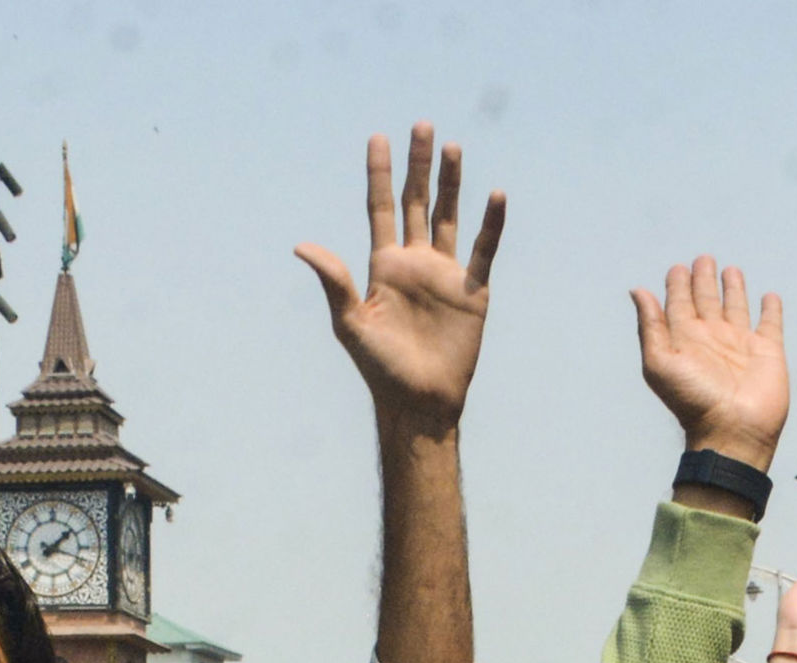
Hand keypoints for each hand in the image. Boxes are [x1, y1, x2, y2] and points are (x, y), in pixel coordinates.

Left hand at [296, 123, 503, 438]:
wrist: (419, 402)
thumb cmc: (380, 369)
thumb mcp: (351, 323)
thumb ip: (333, 281)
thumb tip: (301, 246)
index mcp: (383, 266)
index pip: (381, 208)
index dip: (380, 173)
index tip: (378, 138)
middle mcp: (414, 264)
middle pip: (416, 202)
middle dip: (419, 165)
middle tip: (422, 126)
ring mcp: (445, 276)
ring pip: (448, 217)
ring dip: (451, 183)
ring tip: (453, 147)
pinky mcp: (473, 292)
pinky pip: (484, 250)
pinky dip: (492, 225)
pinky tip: (496, 196)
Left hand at [630, 256, 787, 473]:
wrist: (732, 430)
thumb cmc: (693, 401)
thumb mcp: (659, 362)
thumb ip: (650, 325)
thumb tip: (638, 291)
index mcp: (686, 339)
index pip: (679, 303)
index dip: (677, 285)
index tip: (678, 268)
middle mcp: (712, 338)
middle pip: (706, 300)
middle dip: (704, 279)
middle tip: (703, 259)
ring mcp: (740, 344)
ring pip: (736, 307)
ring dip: (732, 288)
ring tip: (730, 270)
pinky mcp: (767, 351)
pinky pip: (770, 324)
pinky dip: (770, 310)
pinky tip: (769, 297)